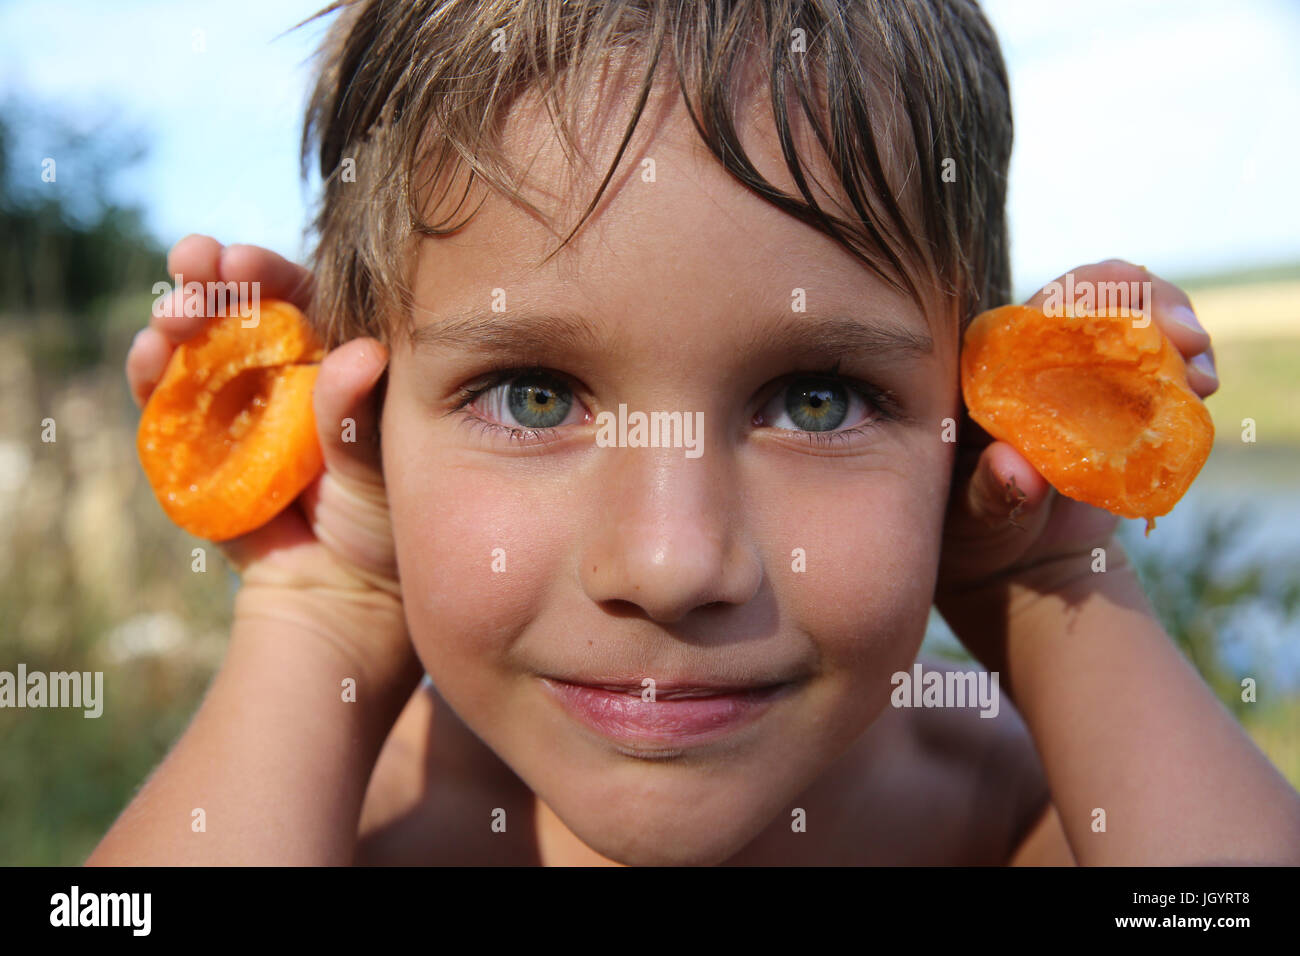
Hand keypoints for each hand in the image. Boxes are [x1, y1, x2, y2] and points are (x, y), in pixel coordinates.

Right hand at [128, 235, 418, 691]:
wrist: (339, 596)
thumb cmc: (379, 526)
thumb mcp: (379, 470)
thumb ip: (360, 417)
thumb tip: (361, 354)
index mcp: (334, 361)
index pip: (300, 298)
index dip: (267, 272)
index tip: (241, 261)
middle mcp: (282, 373)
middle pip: (240, 309)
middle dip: (211, 280)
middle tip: (191, 263)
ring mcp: (236, 404)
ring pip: (197, 345)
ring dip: (175, 319)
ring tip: (168, 317)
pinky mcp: (198, 441)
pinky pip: (167, 400)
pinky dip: (150, 375)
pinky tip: (146, 355)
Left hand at [934, 260, 1218, 646]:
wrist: (1020, 559)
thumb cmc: (978, 531)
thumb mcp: (973, 515)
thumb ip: (990, 491)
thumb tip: (1014, 467)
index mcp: (987, 368)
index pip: (1037, 310)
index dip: (1090, 296)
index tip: (1135, 310)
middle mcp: (1032, 357)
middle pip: (1095, 300)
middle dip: (1150, 305)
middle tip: (1190, 342)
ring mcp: (1079, 374)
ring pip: (1133, 326)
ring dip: (1176, 337)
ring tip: (1201, 378)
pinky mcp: (1117, 399)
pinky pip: (1155, 369)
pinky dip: (1183, 372)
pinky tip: (1202, 389)